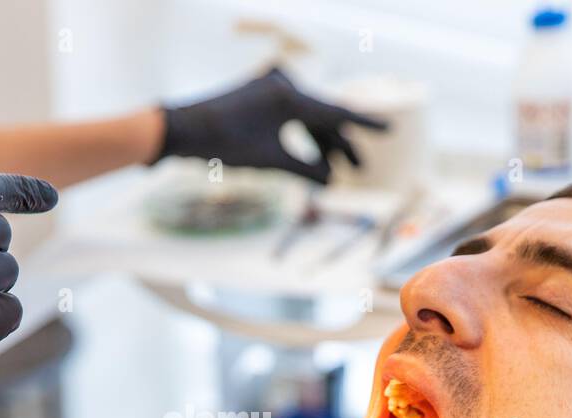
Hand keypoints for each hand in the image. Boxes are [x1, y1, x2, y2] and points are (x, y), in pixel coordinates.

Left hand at [156, 67, 387, 183]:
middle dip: (340, 144)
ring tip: (337, 168)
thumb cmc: (223, 144)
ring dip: (321, 141)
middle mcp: (283, 84)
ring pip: (307, 116)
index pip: (334, 113)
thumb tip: (331, 180)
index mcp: (288, 96)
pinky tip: (312, 154)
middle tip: (358, 168)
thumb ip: (304, 168)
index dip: (363, 126)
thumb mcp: (269, 160)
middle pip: (323, 117)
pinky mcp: (261, 94)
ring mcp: (271, 87)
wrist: (182, 130)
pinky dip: (301, 133)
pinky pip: (291, 114)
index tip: (388, 131)